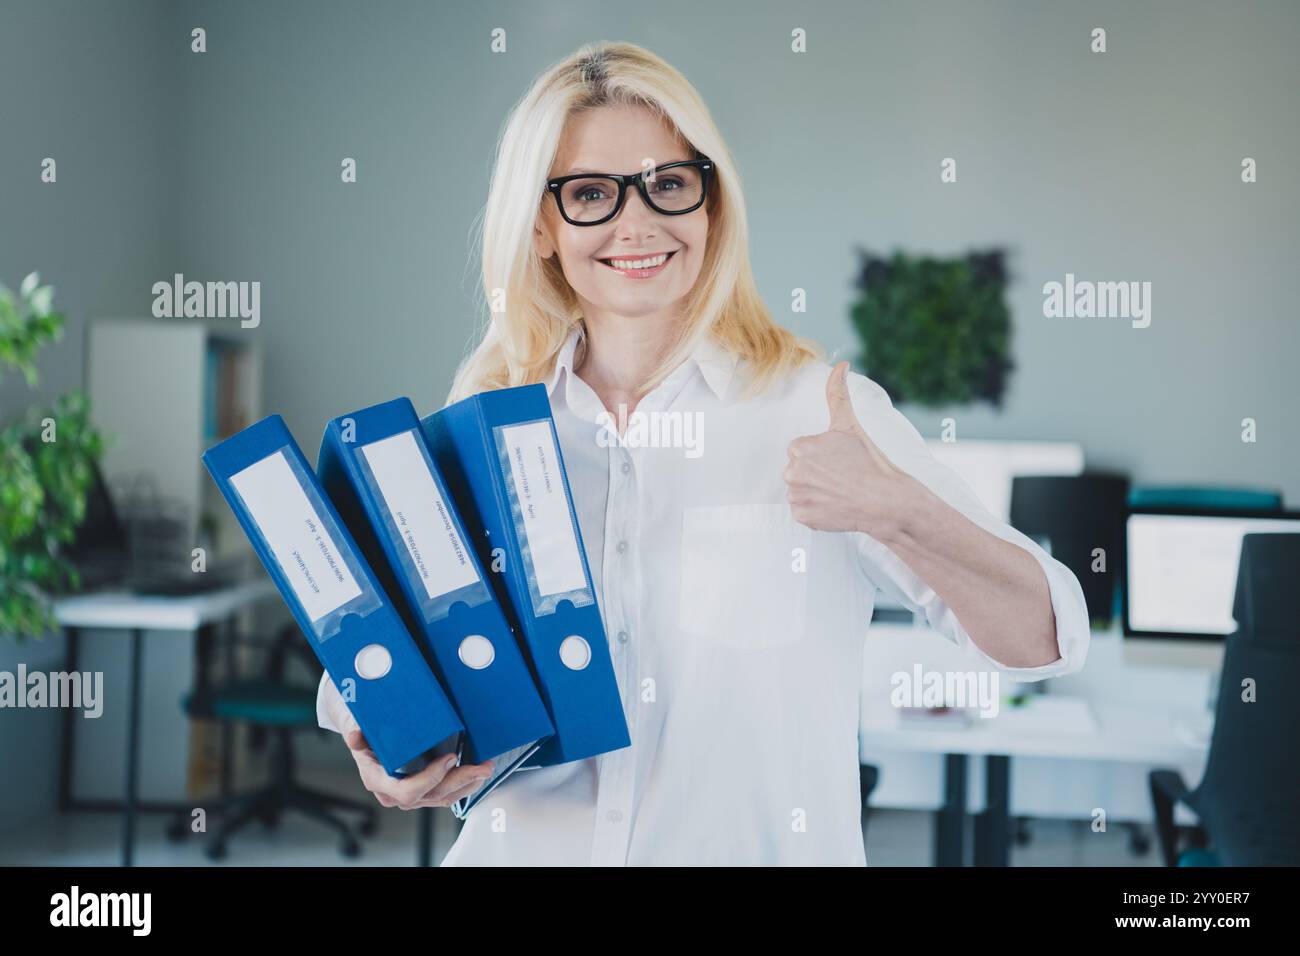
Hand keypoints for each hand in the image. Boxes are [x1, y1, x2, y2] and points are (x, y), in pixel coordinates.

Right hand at [344, 728, 495, 810]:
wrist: (363, 734)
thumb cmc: (363, 728)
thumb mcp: (357, 724)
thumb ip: (358, 732)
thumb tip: (354, 736)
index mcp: (377, 780)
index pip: (407, 790)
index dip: (431, 778)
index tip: (450, 758)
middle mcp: (393, 793)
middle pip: (431, 795)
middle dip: (461, 781)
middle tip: (482, 766)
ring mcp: (409, 794)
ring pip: (442, 797)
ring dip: (468, 784)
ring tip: (486, 768)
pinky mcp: (422, 791)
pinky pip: (444, 794)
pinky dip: (463, 784)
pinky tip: (477, 773)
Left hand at [784, 361, 912, 536]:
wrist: (886, 500)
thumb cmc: (870, 461)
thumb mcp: (850, 424)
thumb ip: (838, 393)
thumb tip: (841, 365)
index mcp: (799, 447)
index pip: (803, 451)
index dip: (823, 456)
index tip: (840, 461)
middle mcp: (792, 472)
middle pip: (800, 470)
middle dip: (817, 473)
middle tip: (842, 477)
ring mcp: (796, 497)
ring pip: (801, 491)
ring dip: (816, 492)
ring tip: (840, 491)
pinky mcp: (802, 517)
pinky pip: (803, 512)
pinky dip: (817, 511)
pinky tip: (835, 505)